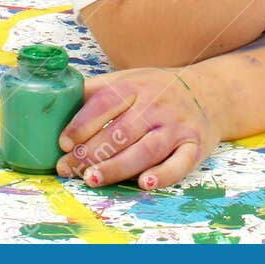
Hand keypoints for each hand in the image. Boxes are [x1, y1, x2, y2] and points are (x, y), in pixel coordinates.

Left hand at [54, 67, 220, 189]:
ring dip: (118, 166)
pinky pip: (180, 163)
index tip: (63, 142)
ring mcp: (176, 127)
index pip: (105, 103)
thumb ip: (95, 92)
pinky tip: (145, 183)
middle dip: (90, 153)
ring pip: (146, 149)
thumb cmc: (157, 89)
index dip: (82, 123)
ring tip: (92, 178)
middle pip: (121, 132)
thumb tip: (54, 107)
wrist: (210, 92)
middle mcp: (156, 105)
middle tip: (67, 169)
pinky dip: (163, 175)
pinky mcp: (194, 146)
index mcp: (135, 87)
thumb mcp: (128, 79)